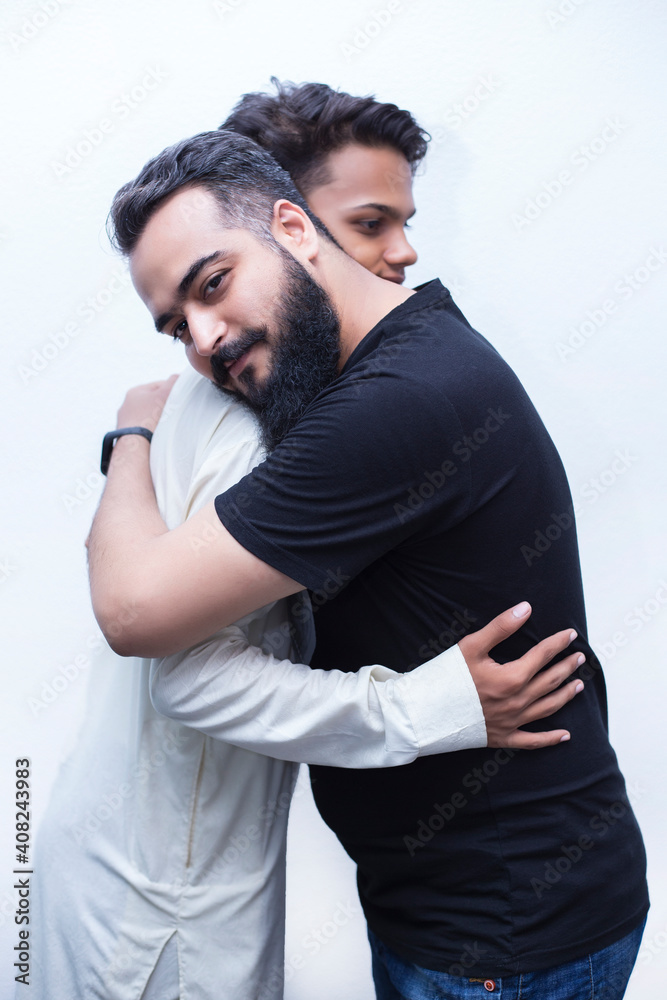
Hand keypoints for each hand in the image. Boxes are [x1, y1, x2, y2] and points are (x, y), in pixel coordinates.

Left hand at [116, 374, 178, 432]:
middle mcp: (127, 405)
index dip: (172, 390)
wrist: (135, 445)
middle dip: (164, 405)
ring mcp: (126, 422)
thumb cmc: (149, 417)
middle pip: (152, 402)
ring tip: (167, 425)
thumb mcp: (164, 394)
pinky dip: (151, 430)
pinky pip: (143, 429)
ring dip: (158, 419)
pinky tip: (158, 435)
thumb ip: (173, 382)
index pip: (159, 386)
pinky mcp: (127, 435)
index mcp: (134, 392)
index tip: (182, 397)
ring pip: (147, 416)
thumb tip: (178, 376)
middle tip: (176, 412)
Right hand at [458, 601, 583, 749]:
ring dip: (566, 695)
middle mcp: (517, 701)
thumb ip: (501, 626)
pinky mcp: (503, 737)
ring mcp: (512, 721)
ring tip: (578, 685)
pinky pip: (532, 741)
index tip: (570, 634)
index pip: (542, 655)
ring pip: (548, 708)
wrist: (425, 711)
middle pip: (550, 681)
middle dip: (567, 667)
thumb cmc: (447, 676)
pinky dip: (550, 739)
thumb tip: (526, 608)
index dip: (558, 643)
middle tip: (579, 657)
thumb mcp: (472, 645)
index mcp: (512, 677)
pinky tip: (565, 736)